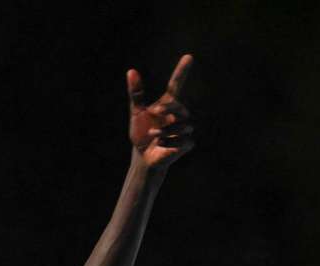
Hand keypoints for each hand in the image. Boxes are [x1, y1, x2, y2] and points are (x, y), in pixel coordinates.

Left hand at [127, 54, 194, 168]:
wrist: (143, 155)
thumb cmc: (141, 133)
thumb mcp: (136, 113)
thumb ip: (136, 93)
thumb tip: (131, 71)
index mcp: (167, 104)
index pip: (176, 84)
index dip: (182, 71)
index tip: (188, 56)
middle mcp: (178, 114)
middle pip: (180, 106)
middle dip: (169, 109)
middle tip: (156, 112)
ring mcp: (185, 128)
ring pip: (182, 125)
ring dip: (166, 129)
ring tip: (154, 134)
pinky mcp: (187, 143)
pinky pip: (183, 139)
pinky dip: (169, 142)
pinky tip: (161, 144)